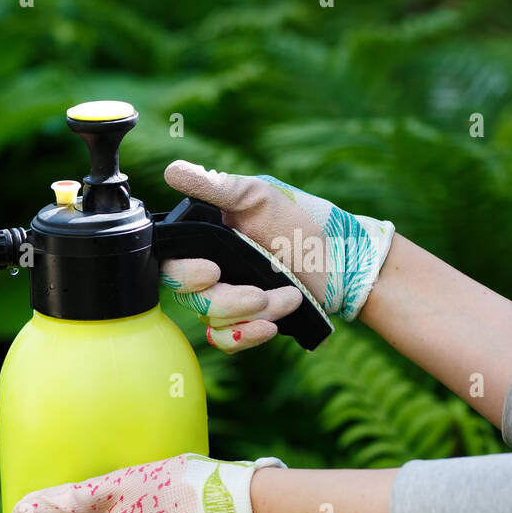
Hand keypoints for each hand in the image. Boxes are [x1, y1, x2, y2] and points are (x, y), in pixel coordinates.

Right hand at [159, 161, 395, 351]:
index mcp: (204, 243)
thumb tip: (171, 171)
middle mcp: (208, 273)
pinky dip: (246, 336)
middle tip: (258, 294)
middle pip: (190, 299)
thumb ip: (213, 186)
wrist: (341, 257)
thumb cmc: (300, 221)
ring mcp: (224, 300)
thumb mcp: (257, 197)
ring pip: (212, 322)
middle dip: (226, 301)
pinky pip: (226, 341)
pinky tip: (270, 327)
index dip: (184, 274)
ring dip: (252, 314)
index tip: (212, 271)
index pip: (170, 267)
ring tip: (289, 298)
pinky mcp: (243, 322)